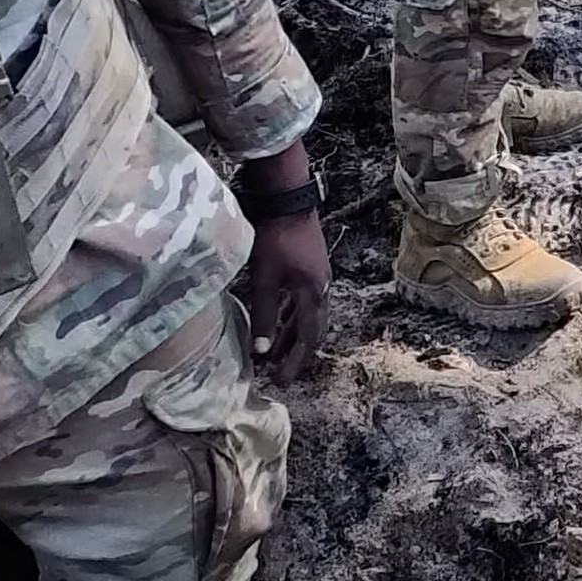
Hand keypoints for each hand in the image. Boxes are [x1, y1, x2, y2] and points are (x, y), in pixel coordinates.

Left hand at [236, 145, 330, 381]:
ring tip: (273, 351)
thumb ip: (263, 315)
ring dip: (290, 333)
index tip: (283, 381)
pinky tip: (276, 319)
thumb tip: (260, 351)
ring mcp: (317, 276)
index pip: (307, 338)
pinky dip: (289, 315)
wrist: (287, 199)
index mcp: (313, 294)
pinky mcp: (308, 266)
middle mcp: (321, 288)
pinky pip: (301, 300)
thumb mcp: (264, 278)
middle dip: (294, 352)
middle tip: (279, 371)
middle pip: (311, 329)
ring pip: (305, 314)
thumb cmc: (274, 237)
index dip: (295, 362)